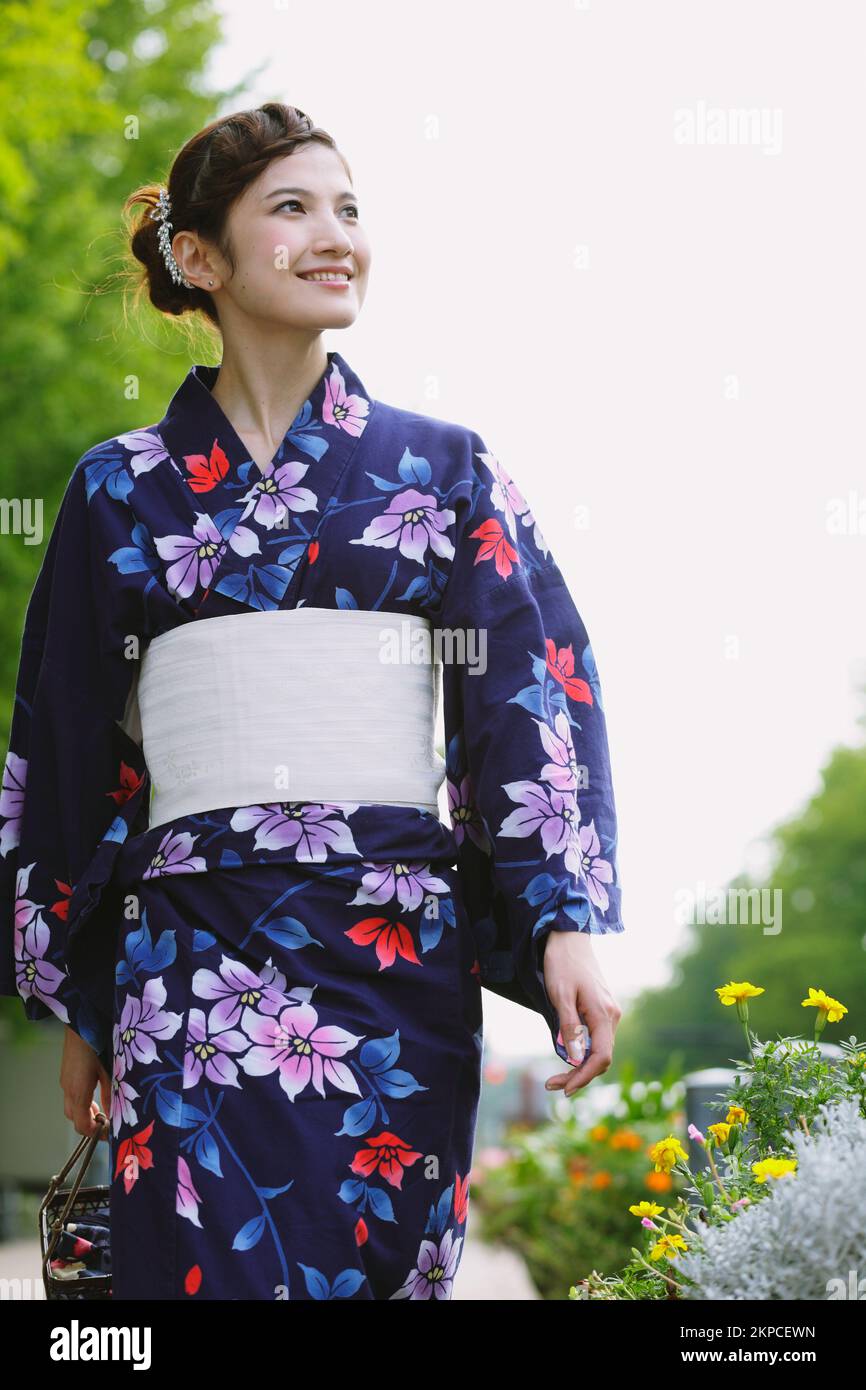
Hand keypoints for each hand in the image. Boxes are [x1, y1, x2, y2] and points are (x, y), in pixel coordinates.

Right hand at [60, 1026, 110, 1139]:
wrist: (81, 1021)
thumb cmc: (97, 1044)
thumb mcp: (109, 1070)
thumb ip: (112, 1094)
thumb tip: (116, 1115)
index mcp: (78, 1091)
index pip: (82, 1125)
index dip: (95, 1134)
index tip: (110, 1134)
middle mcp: (68, 1089)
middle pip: (74, 1118)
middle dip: (89, 1125)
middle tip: (107, 1122)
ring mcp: (64, 1081)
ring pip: (71, 1107)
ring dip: (85, 1113)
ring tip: (103, 1108)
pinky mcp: (65, 1074)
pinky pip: (70, 1095)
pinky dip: (81, 1101)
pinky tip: (95, 1093)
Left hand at [541, 930, 621, 1095]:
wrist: (568, 937)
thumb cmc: (561, 963)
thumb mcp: (559, 995)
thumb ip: (569, 1027)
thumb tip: (575, 1059)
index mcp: (604, 1013)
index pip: (601, 1057)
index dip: (584, 1076)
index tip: (564, 1088)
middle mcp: (612, 1015)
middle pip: (601, 1057)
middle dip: (579, 1075)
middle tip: (551, 1085)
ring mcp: (609, 1012)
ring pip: (599, 1049)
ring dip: (580, 1066)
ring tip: (556, 1077)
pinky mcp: (602, 1009)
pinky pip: (596, 1038)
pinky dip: (583, 1052)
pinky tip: (568, 1057)